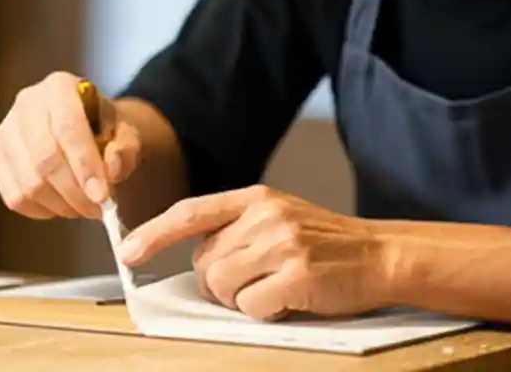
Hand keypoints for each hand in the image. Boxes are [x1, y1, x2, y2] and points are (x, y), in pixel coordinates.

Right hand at [0, 71, 140, 218]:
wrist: (86, 126)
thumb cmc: (107, 128)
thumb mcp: (127, 132)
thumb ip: (125, 149)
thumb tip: (111, 169)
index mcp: (59, 86)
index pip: (68, 128)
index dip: (85, 165)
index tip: (102, 197)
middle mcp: (26, 103)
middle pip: (44, 157)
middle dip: (73, 192)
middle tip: (96, 210)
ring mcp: (6, 130)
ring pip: (27, 181)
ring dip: (59, 205)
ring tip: (82, 208)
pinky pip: (14, 195)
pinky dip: (40, 210)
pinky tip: (61, 207)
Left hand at [119, 185, 392, 320]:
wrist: (381, 254)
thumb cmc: (327, 243)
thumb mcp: (280, 218)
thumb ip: (239, 229)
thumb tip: (194, 260)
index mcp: (256, 198)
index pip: (191, 212)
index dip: (155, 234)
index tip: (129, 252)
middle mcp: (265, 215)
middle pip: (204, 264)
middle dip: (219, 285)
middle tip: (255, 283)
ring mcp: (282, 244)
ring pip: (222, 287)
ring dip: (242, 300)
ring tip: (275, 290)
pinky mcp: (297, 275)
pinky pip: (251, 307)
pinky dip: (265, 312)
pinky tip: (290, 300)